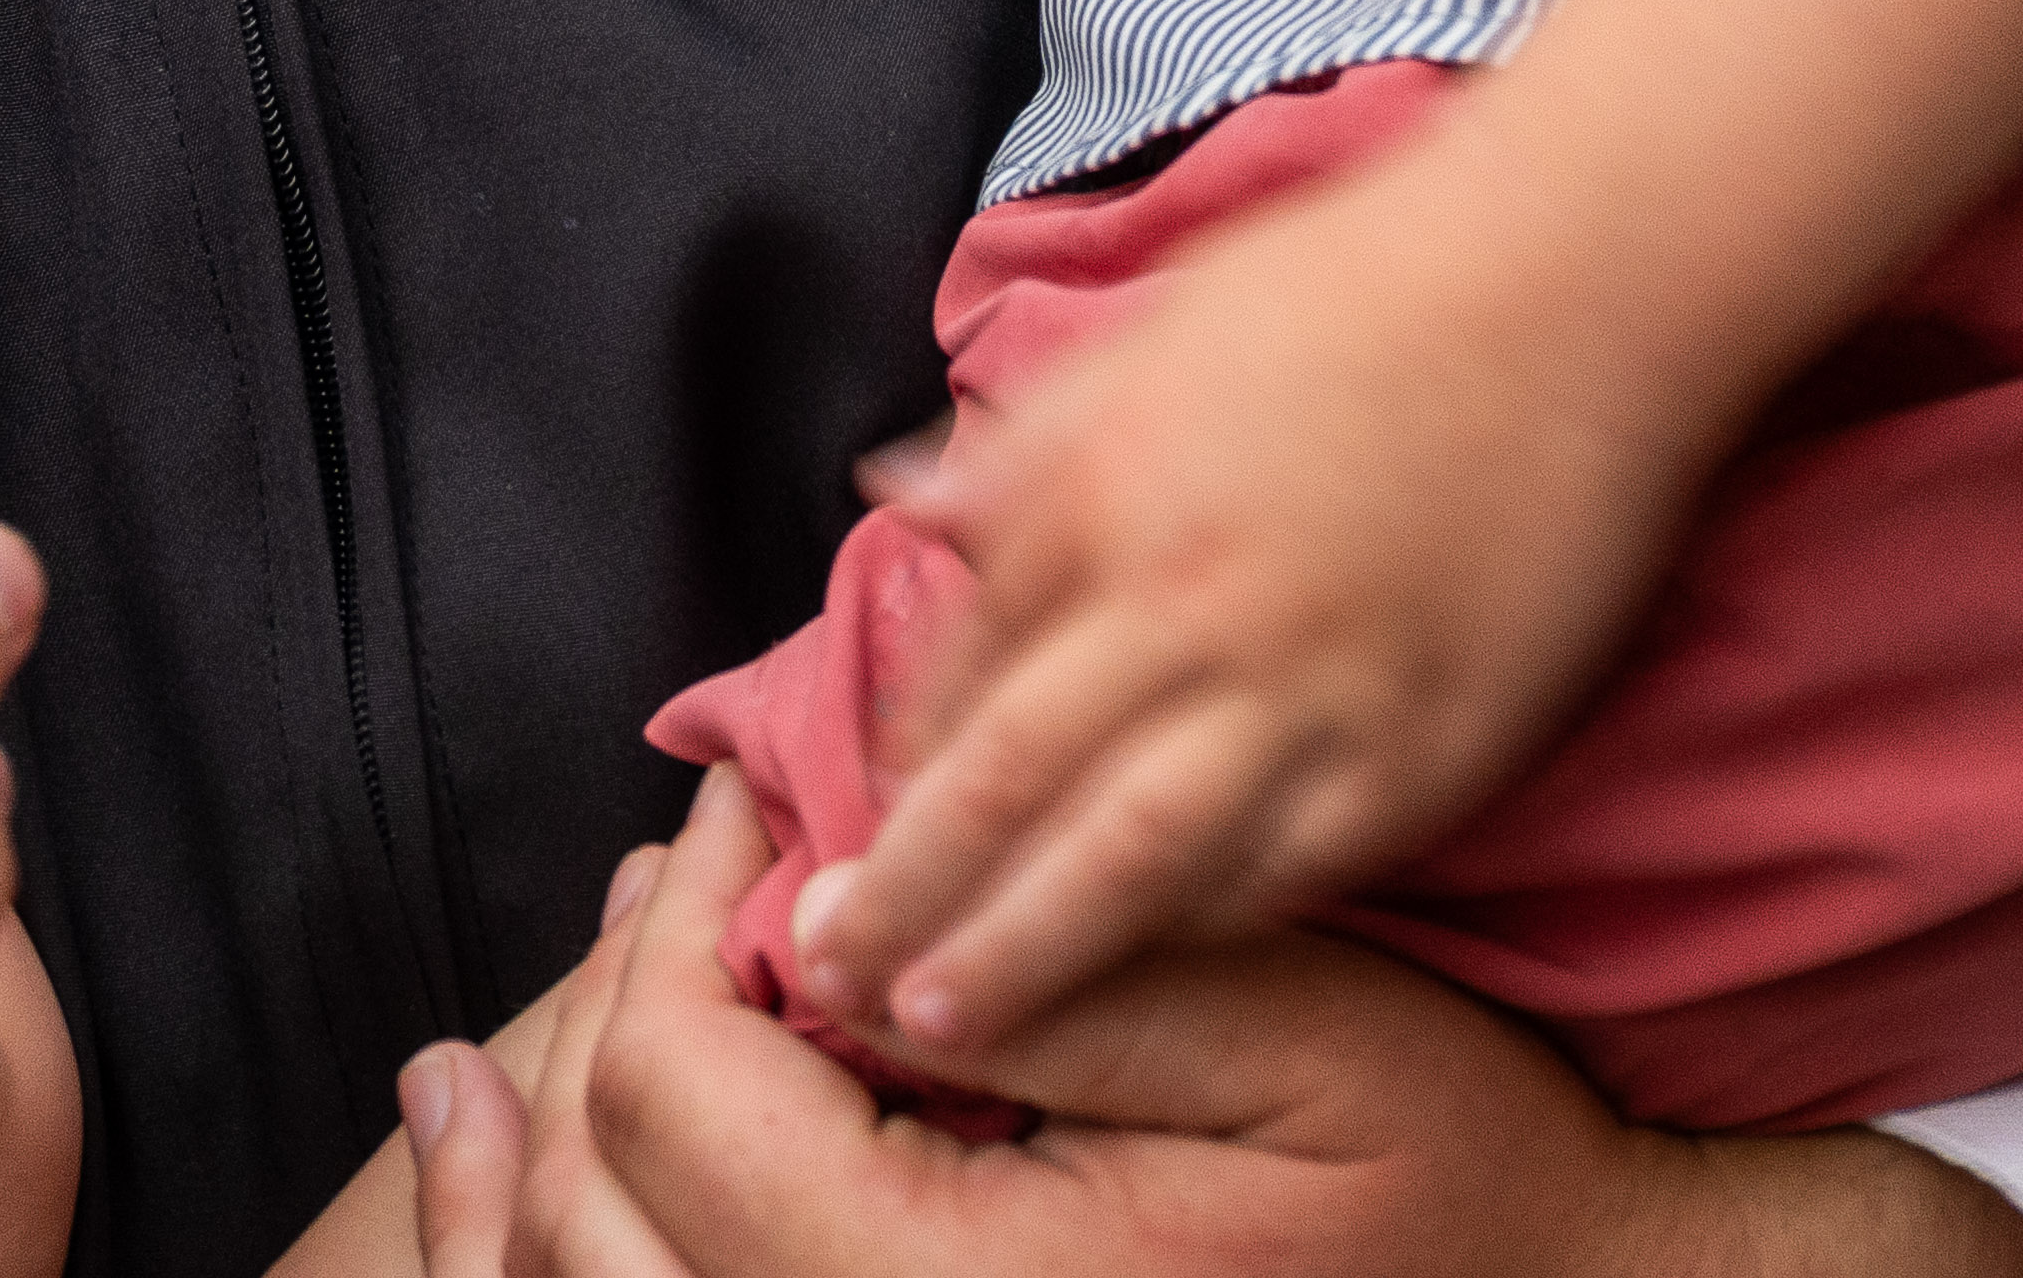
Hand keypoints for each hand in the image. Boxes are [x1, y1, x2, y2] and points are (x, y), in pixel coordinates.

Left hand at [406, 780, 2022, 1277]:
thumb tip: (825, 929)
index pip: (685, 1088)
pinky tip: (606, 1163)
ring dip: (561, 1152)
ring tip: (581, 1012)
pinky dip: (618, 1246)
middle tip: (674, 867)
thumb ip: (1051, 978)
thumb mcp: (1295, 1031)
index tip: (746, 791)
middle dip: (610, 1011)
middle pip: (605, 1211)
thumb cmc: (1461, 1170)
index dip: (688, 911)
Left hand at [798, 172, 1706, 1063]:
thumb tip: (891, 491)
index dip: (895, 766)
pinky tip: (1149, 968)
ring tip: (941, 1029)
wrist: (1574, 277)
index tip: (844, 838)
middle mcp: (1178, 599)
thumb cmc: (1359, 277)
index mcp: (1096, 487)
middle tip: (826, 975)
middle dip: (906, 891)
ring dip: (1023, 950)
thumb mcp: (1149, 323)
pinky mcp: (1420, 748)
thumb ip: (1021, 437)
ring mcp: (1302, 686)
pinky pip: (1288, 869)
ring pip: (1126, 856)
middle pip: (1006, 779)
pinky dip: (1204, 924)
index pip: (962, 661)